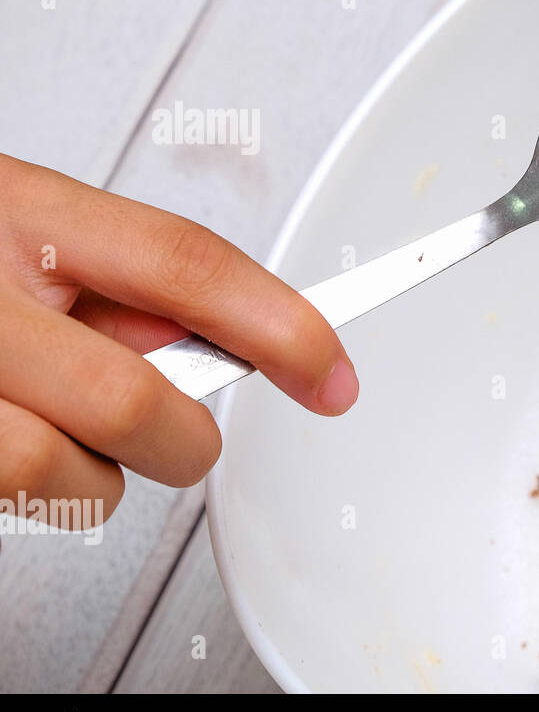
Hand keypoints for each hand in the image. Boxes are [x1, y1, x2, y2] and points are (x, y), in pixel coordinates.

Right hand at [0, 155, 358, 527]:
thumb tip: (224, 342)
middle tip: (182, 432)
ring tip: (58, 425)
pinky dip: (39, 487)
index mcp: (18, 212)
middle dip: (184, 438)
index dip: (280, 323)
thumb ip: (121, 279)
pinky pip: (10, 500)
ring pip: (59, 475)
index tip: (333, 374)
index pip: (184, 265)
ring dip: (93, 474)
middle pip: (131, 400)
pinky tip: (15, 435)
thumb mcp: (30, 227)